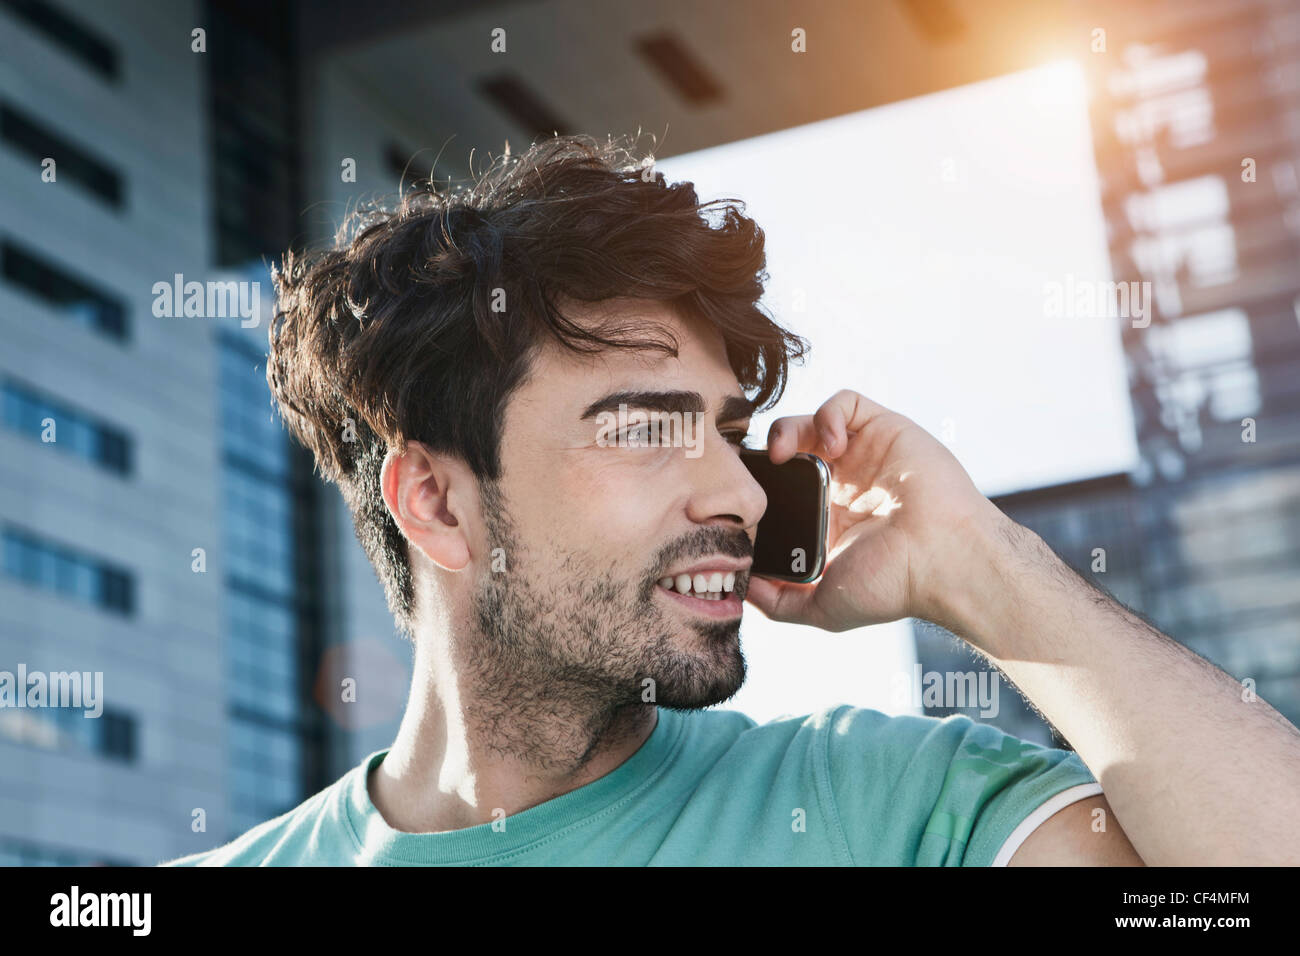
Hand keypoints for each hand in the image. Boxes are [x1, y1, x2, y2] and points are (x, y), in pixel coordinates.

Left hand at [743, 389, 1006, 631]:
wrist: (943, 560)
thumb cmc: (893, 586)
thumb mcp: (824, 606)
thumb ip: (779, 603)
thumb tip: (743, 589)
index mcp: (828, 517)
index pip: (781, 487)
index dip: (759, 485)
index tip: (744, 495)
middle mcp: (845, 483)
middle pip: (791, 449)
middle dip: (767, 454)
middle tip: (759, 471)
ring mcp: (865, 455)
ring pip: (812, 422)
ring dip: (790, 429)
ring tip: (785, 452)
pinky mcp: (885, 429)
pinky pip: (846, 403)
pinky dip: (828, 414)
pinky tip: (831, 443)